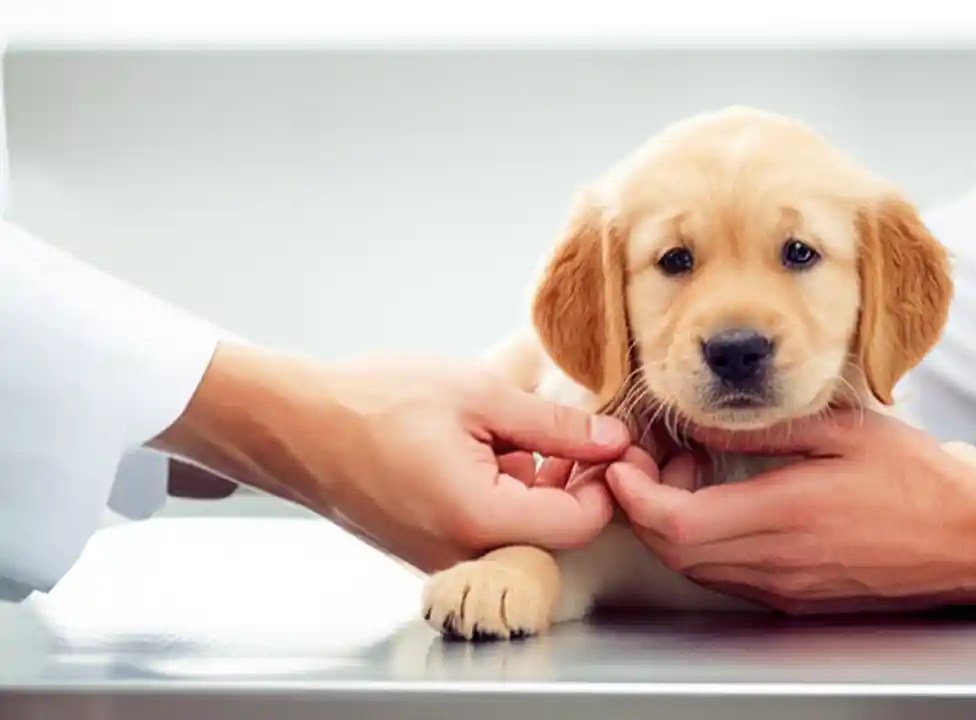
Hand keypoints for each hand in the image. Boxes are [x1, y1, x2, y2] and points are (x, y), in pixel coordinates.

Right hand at [154, 343, 631, 571]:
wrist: (294, 426)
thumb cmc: (374, 403)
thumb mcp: (479, 397)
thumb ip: (556, 426)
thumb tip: (613, 440)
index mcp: (481, 520)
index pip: (583, 521)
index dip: (604, 478)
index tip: (603, 440)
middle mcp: (464, 556)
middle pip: (554, 531)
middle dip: (568, 479)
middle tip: (556, 428)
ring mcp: (443, 561)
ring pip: (522, 531)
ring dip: (532, 485)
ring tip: (504, 433)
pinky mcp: (428, 553)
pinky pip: (488, 532)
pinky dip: (500, 495)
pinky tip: (478, 452)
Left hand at [605, 411, 975, 614]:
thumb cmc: (922, 482)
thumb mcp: (844, 432)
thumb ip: (766, 431)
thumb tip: (704, 425)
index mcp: (787, 516)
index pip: (674, 524)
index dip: (633, 496)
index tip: (622, 461)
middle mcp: (778, 564)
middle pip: (673, 550)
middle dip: (642, 506)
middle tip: (648, 458)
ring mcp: (787, 588)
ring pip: (696, 566)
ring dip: (673, 524)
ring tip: (687, 473)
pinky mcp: (799, 599)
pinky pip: (729, 574)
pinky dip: (706, 540)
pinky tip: (724, 501)